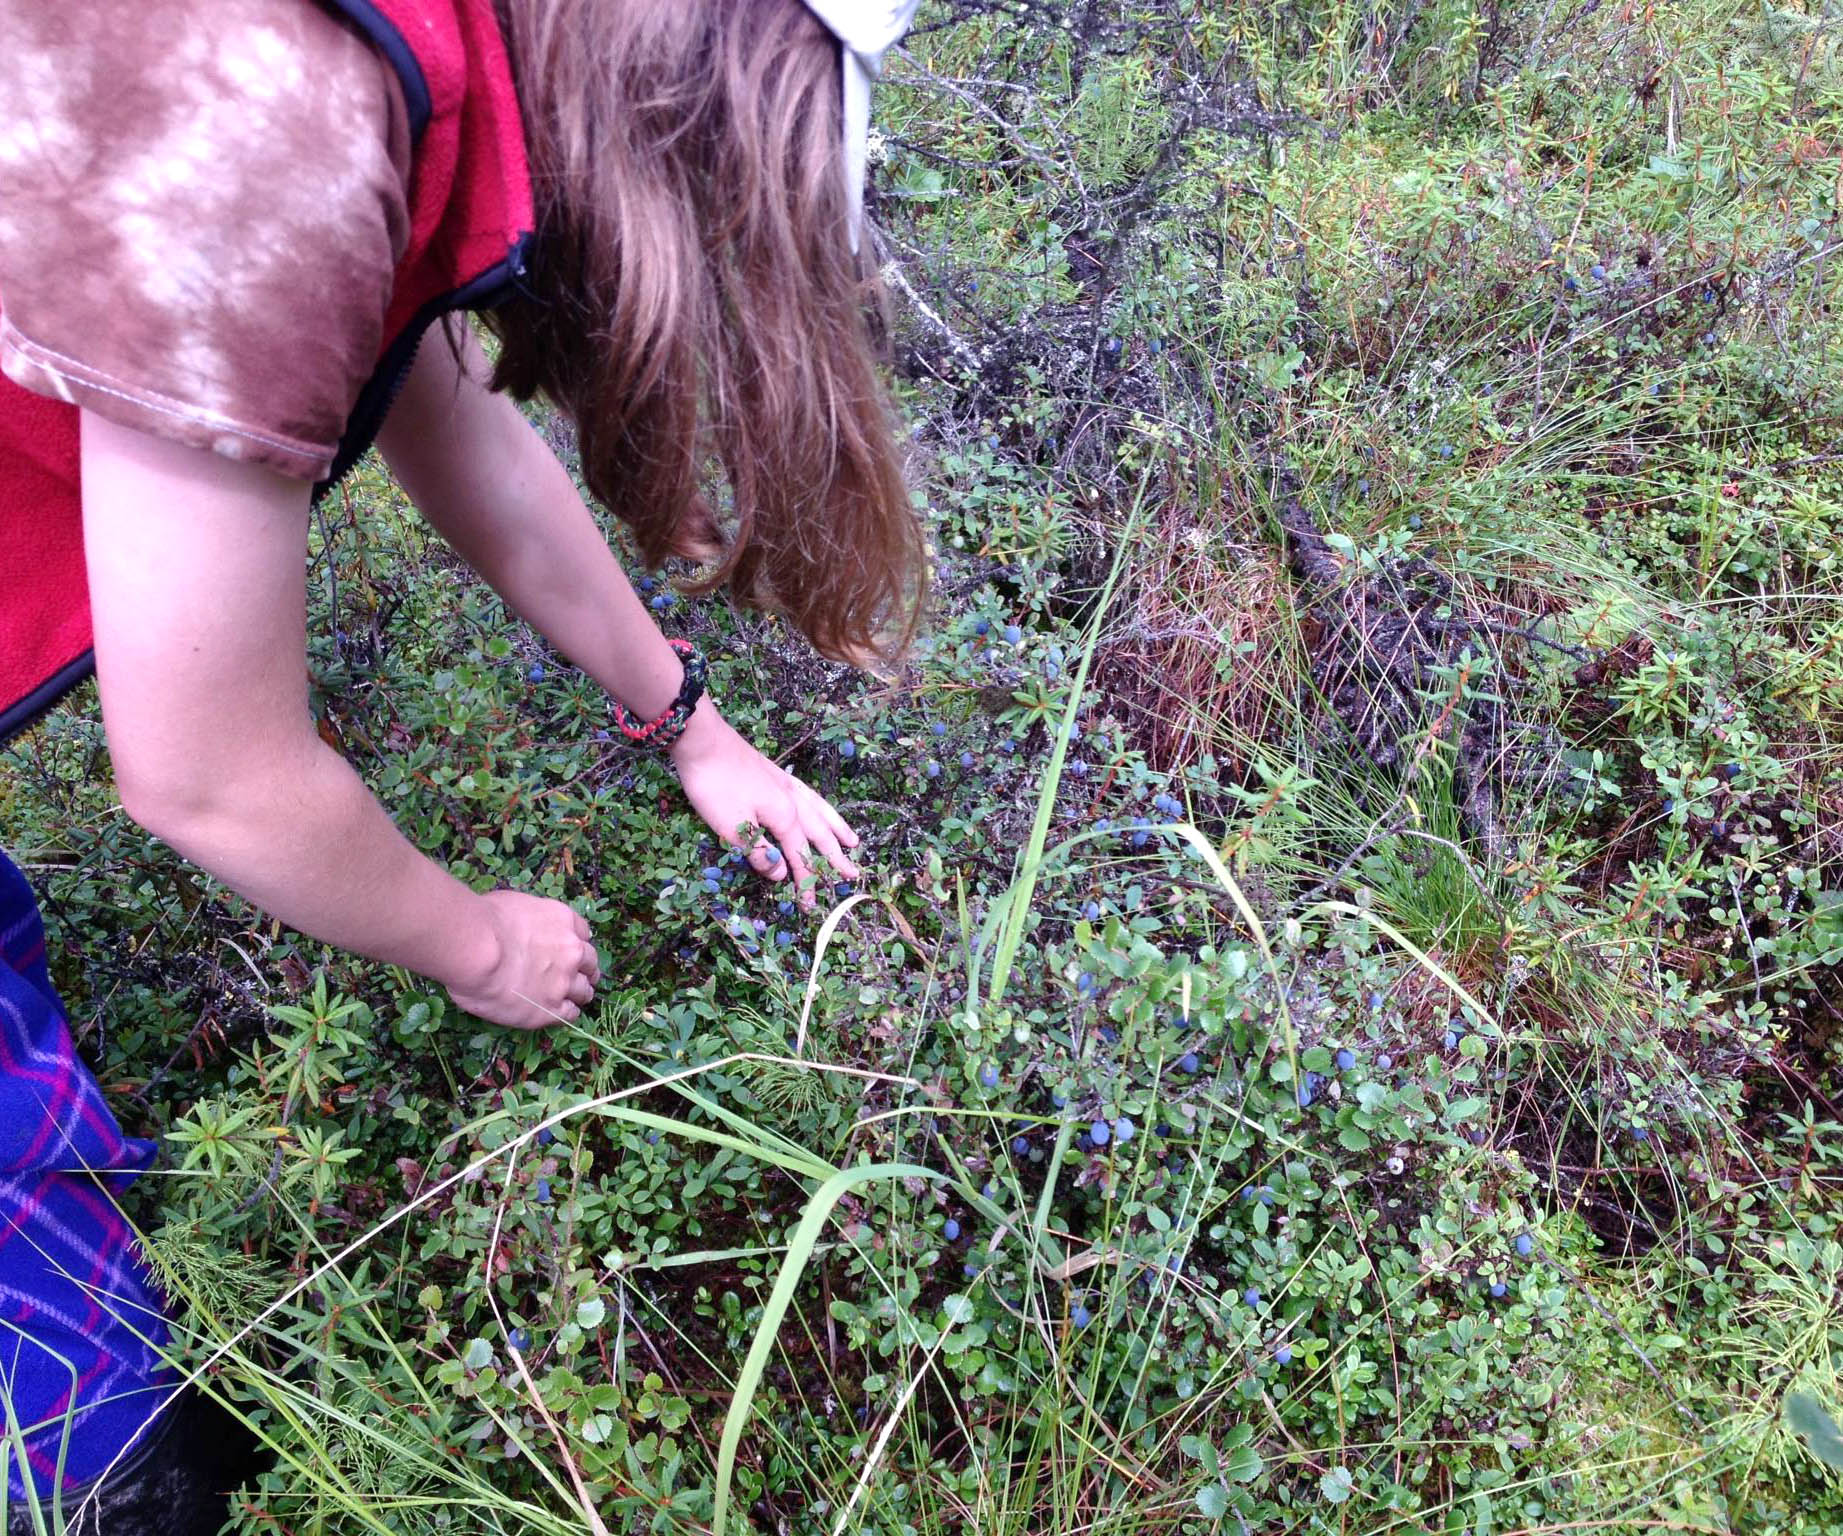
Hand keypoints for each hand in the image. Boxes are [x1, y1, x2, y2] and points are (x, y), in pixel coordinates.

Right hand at [444, 890, 601, 1028]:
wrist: (477, 951)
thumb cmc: (485, 921)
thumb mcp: (514, 904)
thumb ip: (528, 917)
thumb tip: (517, 924)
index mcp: (564, 921)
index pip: (583, 933)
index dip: (574, 943)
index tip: (567, 949)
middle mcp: (572, 951)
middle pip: (590, 963)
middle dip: (584, 969)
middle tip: (574, 976)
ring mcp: (564, 982)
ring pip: (584, 991)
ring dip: (579, 994)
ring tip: (572, 999)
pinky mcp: (551, 1010)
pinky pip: (570, 1014)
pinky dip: (566, 1013)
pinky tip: (558, 1013)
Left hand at [672, 712, 861, 910]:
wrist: (702, 739)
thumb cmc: (715, 785)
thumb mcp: (732, 826)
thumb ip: (758, 853)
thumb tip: (782, 875)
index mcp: (784, 816)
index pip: (799, 855)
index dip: (806, 881)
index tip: (812, 904)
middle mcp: (792, 801)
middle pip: (819, 835)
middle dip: (835, 858)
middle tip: (853, 876)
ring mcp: (786, 785)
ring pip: (820, 812)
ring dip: (837, 829)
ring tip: (853, 841)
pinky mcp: (776, 775)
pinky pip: (810, 796)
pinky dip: (821, 806)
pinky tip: (819, 806)